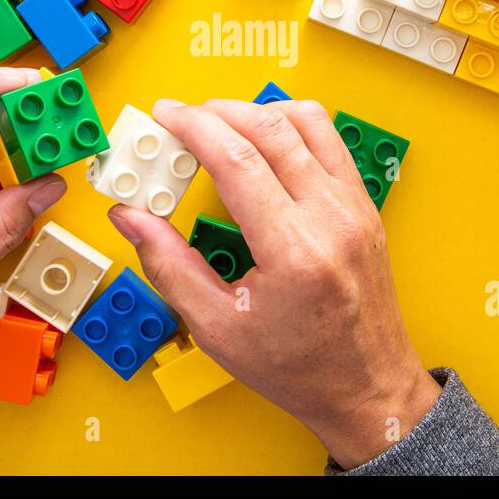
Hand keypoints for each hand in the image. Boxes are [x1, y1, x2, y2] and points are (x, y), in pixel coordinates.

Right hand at [106, 99, 439, 468]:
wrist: (367, 387)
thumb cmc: (301, 368)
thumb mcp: (217, 329)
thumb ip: (168, 265)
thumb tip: (130, 218)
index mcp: (294, 251)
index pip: (238, 160)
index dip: (194, 127)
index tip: (166, 116)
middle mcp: (331, 219)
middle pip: (270, 129)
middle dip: (218, 111)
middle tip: (183, 118)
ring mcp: (354, 208)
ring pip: (308, 122)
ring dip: (258, 112)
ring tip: (222, 126)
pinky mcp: (364, 206)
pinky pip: (329, 142)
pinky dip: (292, 128)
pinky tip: (265, 143)